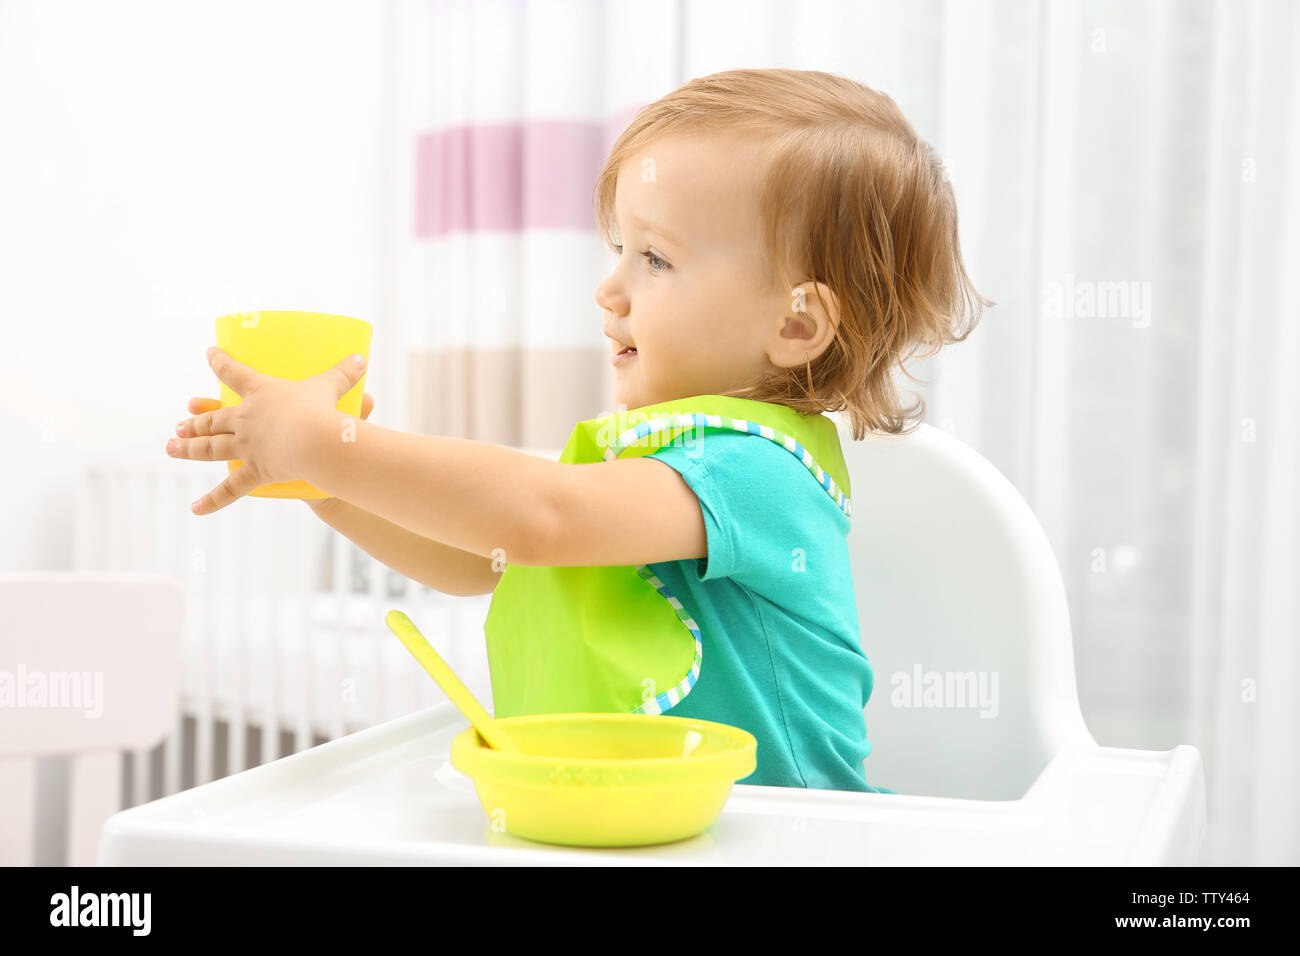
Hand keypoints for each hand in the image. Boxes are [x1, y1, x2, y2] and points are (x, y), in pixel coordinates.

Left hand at [168, 346, 368, 514]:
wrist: (314, 439)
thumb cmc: (322, 409)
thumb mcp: (333, 387)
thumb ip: (345, 373)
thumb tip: (361, 357)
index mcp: (260, 393)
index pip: (233, 372)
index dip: (220, 361)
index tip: (208, 353)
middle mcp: (245, 419)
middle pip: (214, 419)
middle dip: (196, 421)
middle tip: (179, 425)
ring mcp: (245, 446)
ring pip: (210, 447)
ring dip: (188, 449)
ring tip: (171, 448)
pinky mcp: (254, 470)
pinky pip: (230, 488)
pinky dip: (212, 500)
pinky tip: (195, 508)